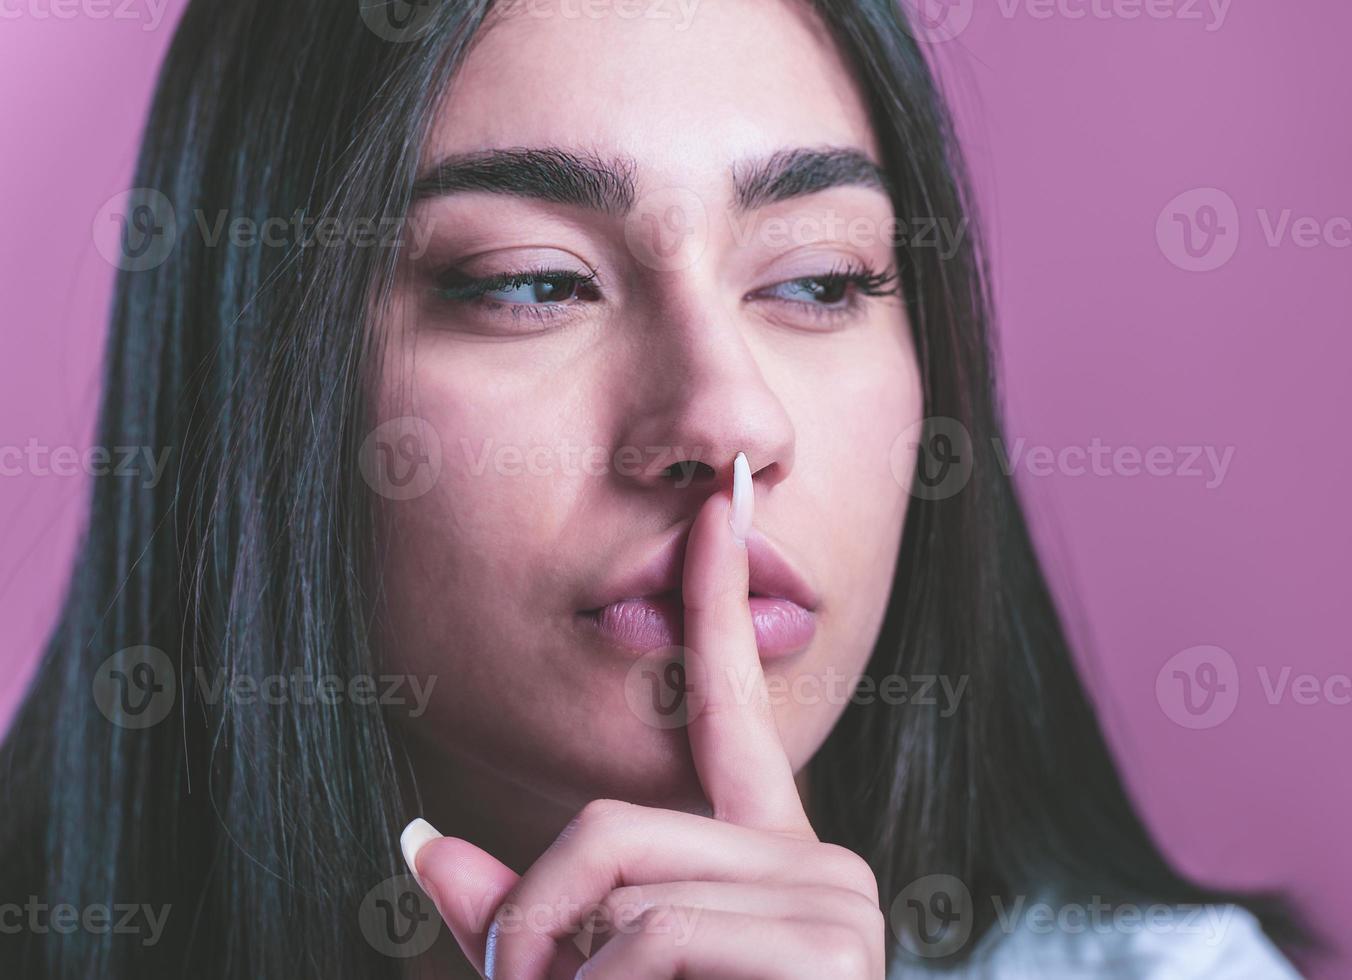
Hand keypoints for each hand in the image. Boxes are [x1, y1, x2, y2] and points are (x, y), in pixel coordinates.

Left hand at [402, 454, 884, 977]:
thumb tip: (421, 842)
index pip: (734, 711)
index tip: (716, 502)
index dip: (718, 603)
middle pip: (613, 826)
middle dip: (529, 925)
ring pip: (623, 884)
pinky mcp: (832, 949)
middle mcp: (816, 864)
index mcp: (763, 862)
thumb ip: (517, 923)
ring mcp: (836, 906)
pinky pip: (654, 939)